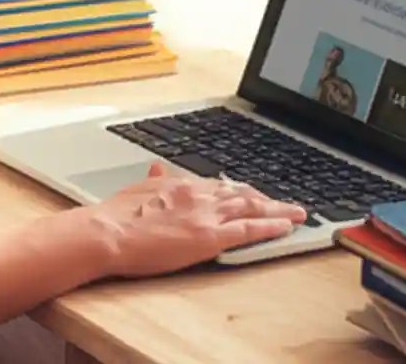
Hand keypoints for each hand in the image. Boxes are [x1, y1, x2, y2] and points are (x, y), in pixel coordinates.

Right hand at [87, 162, 305, 277]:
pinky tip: (286, 227)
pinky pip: (248, 230)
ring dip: (278, 209)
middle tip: (284, 203)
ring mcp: (207, 214)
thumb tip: (156, 168)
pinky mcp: (210, 236)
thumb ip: (153, 181)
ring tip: (297, 213)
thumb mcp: (136, 190)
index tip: (252, 193)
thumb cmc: (115, 215)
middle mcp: (200, 194)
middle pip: (242, 193)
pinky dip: (271, 226)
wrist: (108, 232)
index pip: (220, 185)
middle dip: (266, 198)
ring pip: (252, 208)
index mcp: (182, 184)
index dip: (240, 190)